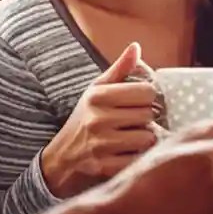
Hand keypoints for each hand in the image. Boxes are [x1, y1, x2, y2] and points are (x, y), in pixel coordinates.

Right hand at [40, 43, 158, 197]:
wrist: (63, 155)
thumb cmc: (86, 117)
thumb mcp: (97, 90)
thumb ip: (120, 69)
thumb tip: (136, 47)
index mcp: (98, 96)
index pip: (147, 92)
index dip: (147, 97)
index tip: (138, 102)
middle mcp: (98, 119)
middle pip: (149, 114)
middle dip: (145, 119)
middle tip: (132, 122)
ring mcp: (101, 144)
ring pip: (148, 138)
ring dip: (143, 139)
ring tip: (130, 137)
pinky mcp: (105, 166)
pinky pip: (139, 159)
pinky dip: (137, 157)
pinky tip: (126, 153)